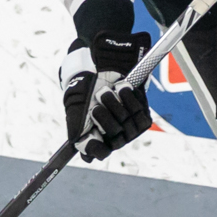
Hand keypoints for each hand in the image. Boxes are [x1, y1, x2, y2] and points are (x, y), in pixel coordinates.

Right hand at [63, 32, 151, 160]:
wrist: (102, 63)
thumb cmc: (86, 86)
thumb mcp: (75, 105)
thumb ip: (76, 127)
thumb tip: (82, 149)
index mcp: (93, 136)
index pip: (98, 152)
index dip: (97, 147)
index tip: (94, 135)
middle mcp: (111, 134)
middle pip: (116, 141)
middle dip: (105, 118)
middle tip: (97, 104)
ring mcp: (128, 126)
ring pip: (129, 129)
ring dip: (116, 106)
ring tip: (108, 92)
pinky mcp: (141, 114)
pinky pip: (141, 116)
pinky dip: (131, 100)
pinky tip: (122, 88)